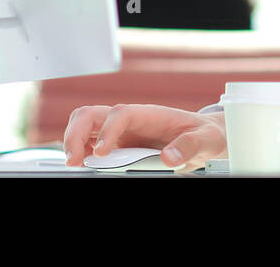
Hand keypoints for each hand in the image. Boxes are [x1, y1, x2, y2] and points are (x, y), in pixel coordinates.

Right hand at [63, 103, 226, 173]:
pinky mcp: (116, 145)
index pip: (120, 114)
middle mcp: (129, 120)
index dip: (108, 131)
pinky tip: (81, 165)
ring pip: (85, 126)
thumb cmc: (203, 134)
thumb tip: (169, 157)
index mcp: (148, 114)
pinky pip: (89, 143)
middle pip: (92, 114)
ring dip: (73, 141)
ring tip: (74, 164)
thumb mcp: (205, 140)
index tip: (102, 152)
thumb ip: (189, 146)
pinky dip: (79, 151)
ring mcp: (120, 132)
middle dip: (76, 133)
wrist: (203, 136)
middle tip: (74, 160)